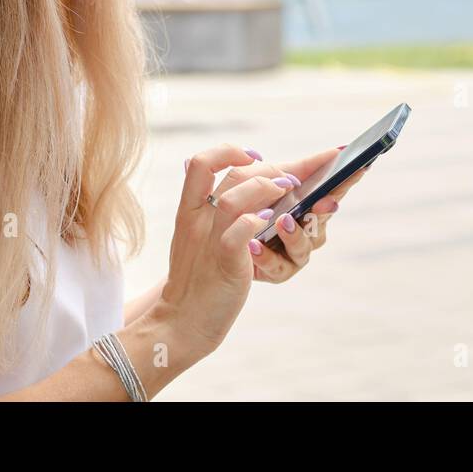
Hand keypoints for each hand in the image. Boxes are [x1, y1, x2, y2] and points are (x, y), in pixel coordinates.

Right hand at [153, 144, 299, 360]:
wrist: (182, 320)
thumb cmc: (197, 274)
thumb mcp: (194, 234)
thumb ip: (207, 204)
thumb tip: (220, 171)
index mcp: (191, 210)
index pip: (201, 163)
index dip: (229, 151)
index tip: (252, 157)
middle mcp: (198, 220)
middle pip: (231, 176)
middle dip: (268, 170)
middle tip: (290, 179)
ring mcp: (211, 241)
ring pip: (235, 199)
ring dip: (267, 189)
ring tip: (288, 191)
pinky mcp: (225, 263)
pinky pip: (237, 234)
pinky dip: (255, 222)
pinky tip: (271, 221)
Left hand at [247, 145, 373, 283]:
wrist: (225, 241)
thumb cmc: (254, 205)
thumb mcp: (273, 179)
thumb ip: (303, 168)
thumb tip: (337, 151)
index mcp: (312, 207)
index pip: (334, 191)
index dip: (348, 181)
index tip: (360, 167)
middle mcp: (309, 231)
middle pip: (322, 220)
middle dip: (323, 210)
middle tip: (322, 200)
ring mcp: (295, 253)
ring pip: (302, 247)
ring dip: (294, 234)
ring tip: (282, 221)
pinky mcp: (277, 271)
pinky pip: (276, 266)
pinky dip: (266, 256)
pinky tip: (254, 246)